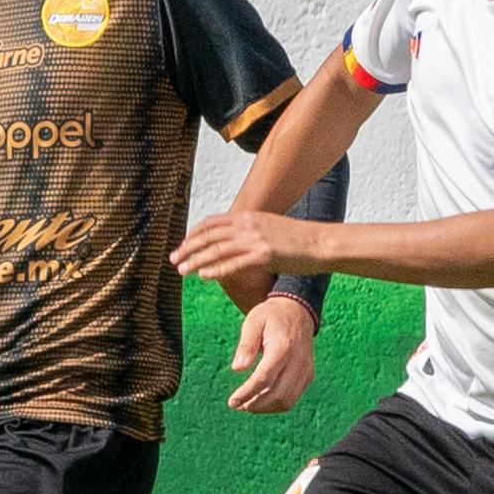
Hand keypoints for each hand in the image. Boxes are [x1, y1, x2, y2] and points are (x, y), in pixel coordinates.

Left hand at [173, 204, 310, 291]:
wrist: (320, 243)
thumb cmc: (297, 240)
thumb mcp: (269, 229)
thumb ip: (249, 233)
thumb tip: (234, 244)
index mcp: (247, 216)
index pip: (211, 223)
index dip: (193, 234)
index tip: (182, 245)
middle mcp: (248, 225)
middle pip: (208, 235)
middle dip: (187, 247)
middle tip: (173, 259)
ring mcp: (255, 239)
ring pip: (216, 250)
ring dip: (195, 260)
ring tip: (182, 271)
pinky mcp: (264, 255)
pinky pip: (233, 263)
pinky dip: (215, 269)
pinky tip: (203, 276)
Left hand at [225, 298, 313, 416]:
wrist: (297, 311)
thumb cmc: (271, 317)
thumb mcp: (253, 322)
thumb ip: (246, 345)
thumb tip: (237, 368)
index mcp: (283, 348)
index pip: (264, 378)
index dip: (247, 393)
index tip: (232, 402)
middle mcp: (298, 362)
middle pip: (277, 395)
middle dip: (255, 405)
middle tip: (238, 406)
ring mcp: (305, 370)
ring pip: (287, 401)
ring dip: (266, 408)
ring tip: (248, 405)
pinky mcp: (308, 375)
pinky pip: (293, 397)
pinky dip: (276, 404)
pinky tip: (261, 400)